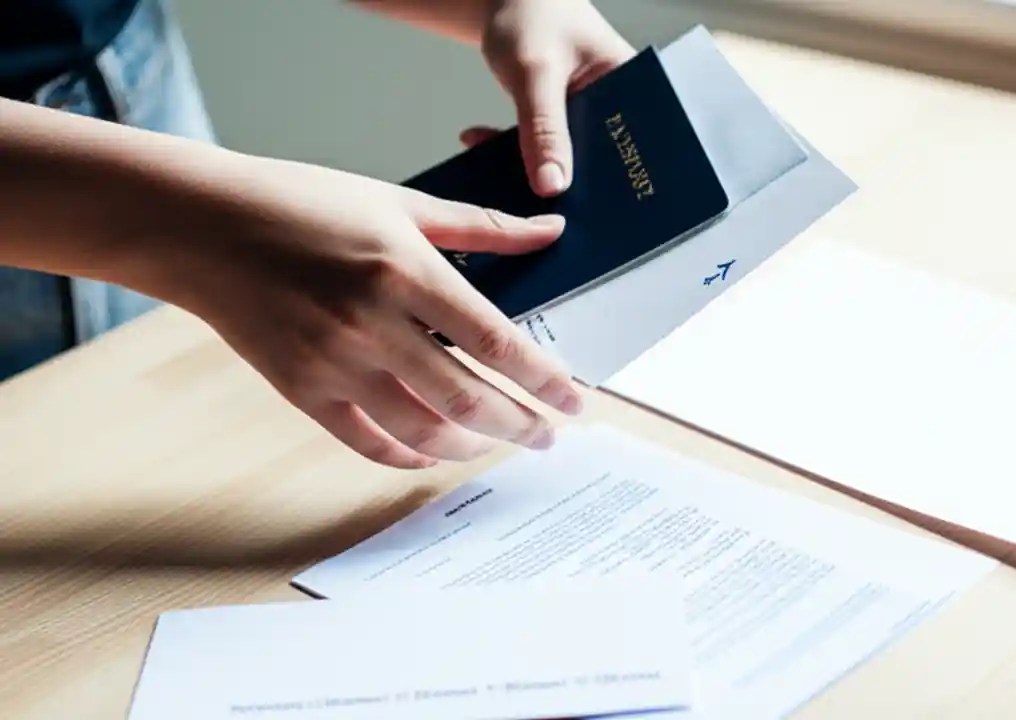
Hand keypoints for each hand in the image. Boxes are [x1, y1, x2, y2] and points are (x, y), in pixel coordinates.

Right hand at [153, 154, 583, 468]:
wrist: (203, 228)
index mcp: (404, 270)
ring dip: (472, 446)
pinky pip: (366, 443)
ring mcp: (334, 363)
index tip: (577, 400)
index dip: (545, 379)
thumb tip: (550, 231)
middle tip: (548, 435)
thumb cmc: (303, 204)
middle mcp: (372, 324)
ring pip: (422, 429)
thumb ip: (482, 227)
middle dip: (520, 425)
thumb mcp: (398, 202)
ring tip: (499, 442)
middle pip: (467, 398)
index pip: (495, 341)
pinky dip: (409, 456)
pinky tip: (436, 452)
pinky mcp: (302, 390)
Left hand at [464, 0, 633, 193]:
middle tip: (540, 201)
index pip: (636, 145)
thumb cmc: (532, 17)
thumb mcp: (536, 72)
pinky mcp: (560, 125)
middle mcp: (616, 108)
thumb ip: (544, 129)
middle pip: (602, 161)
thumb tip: (552, 187)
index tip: (588, 205)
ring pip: (569, 161)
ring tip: (504, 177)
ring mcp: (587, 118)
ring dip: (535, 170)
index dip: (617, 181)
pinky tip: (481, 143)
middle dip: (571, 182)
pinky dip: (513, 151)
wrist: (504, 1)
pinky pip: (542, 151)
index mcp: (633, 88)